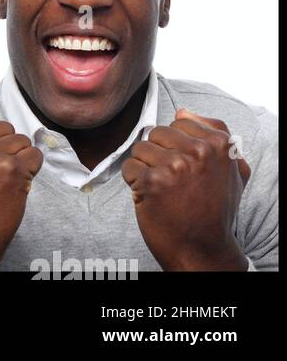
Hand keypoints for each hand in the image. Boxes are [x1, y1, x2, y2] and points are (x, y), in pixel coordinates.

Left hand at [122, 107, 249, 270]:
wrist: (203, 249)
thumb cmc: (215, 210)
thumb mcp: (231, 171)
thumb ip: (215, 135)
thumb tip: (182, 110)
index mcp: (219, 144)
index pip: (179, 122)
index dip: (178, 145)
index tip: (189, 169)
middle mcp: (198, 152)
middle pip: (157, 133)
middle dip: (160, 156)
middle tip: (176, 183)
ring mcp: (174, 166)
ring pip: (140, 149)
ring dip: (147, 169)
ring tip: (165, 191)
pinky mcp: (152, 181)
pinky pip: (129, 167)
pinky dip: (135, 183)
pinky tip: (153, 198)